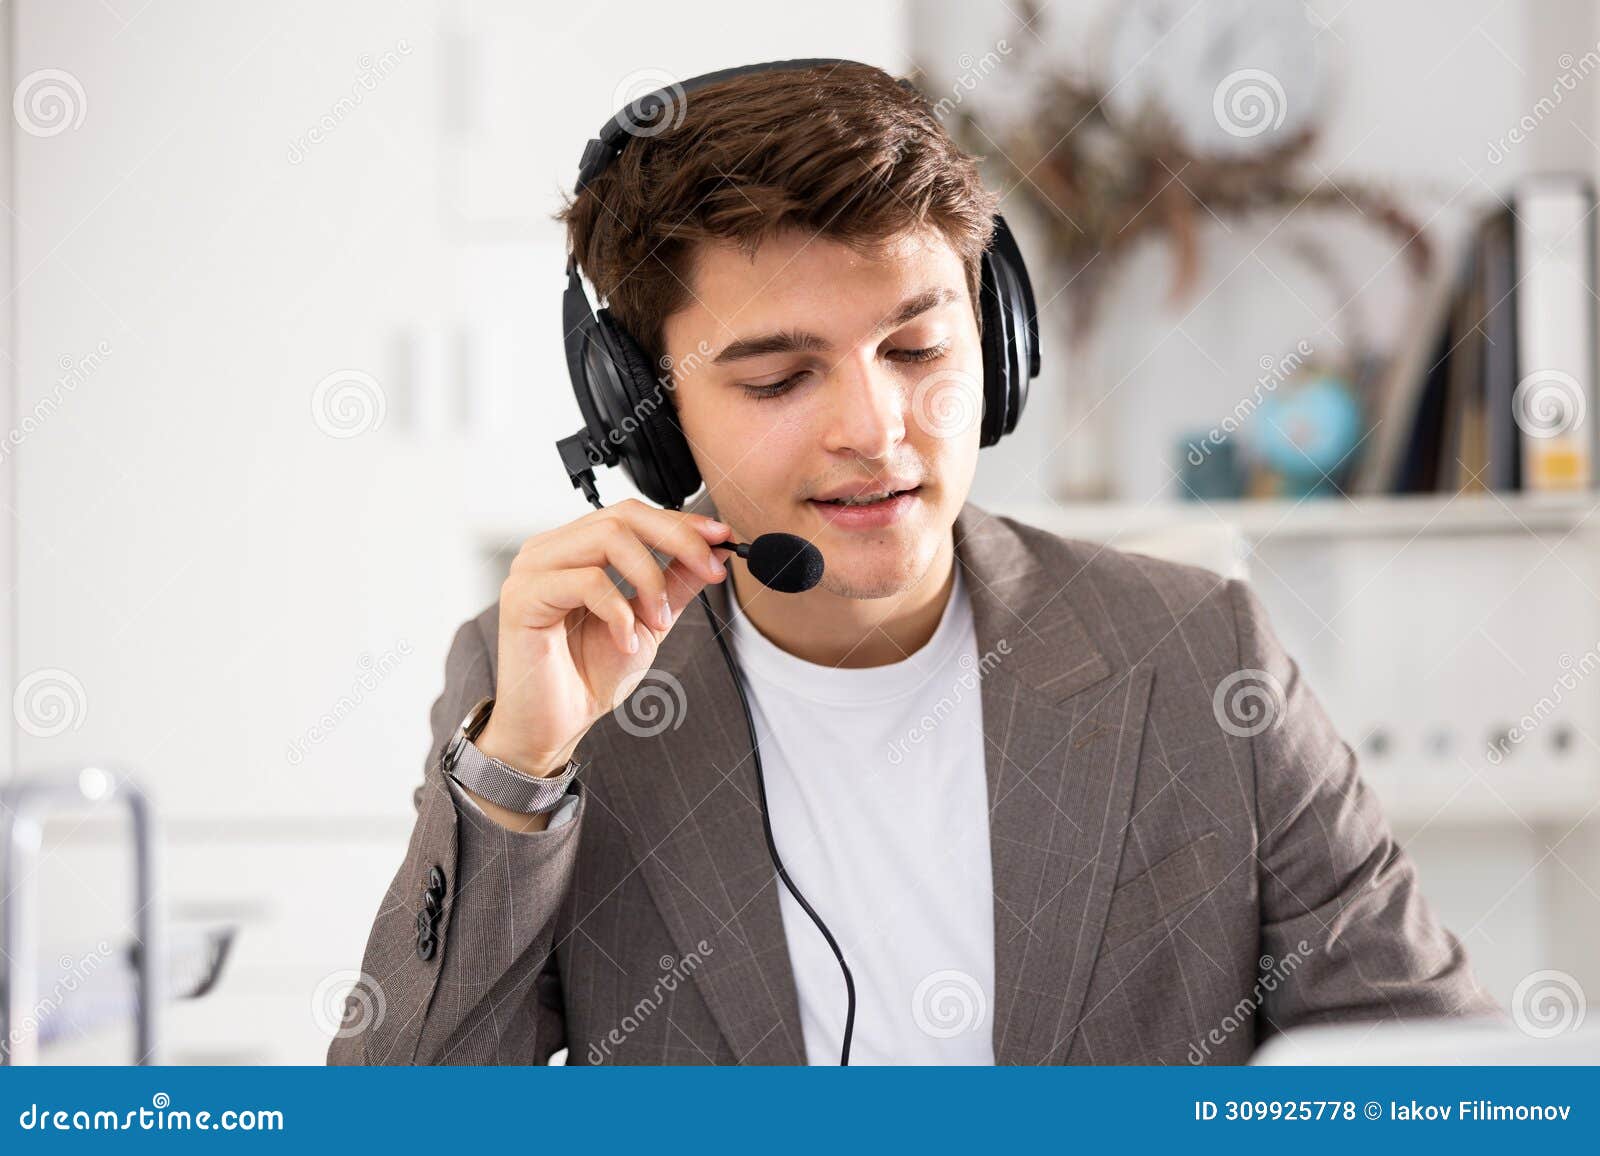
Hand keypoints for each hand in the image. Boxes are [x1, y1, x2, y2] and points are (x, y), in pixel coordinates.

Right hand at [475, 499, 730, 776]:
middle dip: (678, 540)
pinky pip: (586, 581)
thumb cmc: (589, 675)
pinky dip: (618, 611)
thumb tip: (714, 549)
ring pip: (607, 538)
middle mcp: (549, 550)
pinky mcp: (523, 597)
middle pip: (623, 517)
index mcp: (574, 549)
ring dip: (649, 579)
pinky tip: (625, 641)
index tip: (722, 537)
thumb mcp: (649, 621)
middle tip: (710, 572)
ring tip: (657, 621)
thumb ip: (674, 582)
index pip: (631, 514)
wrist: (555, 725)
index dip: (681, 522)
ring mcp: (532, 569)